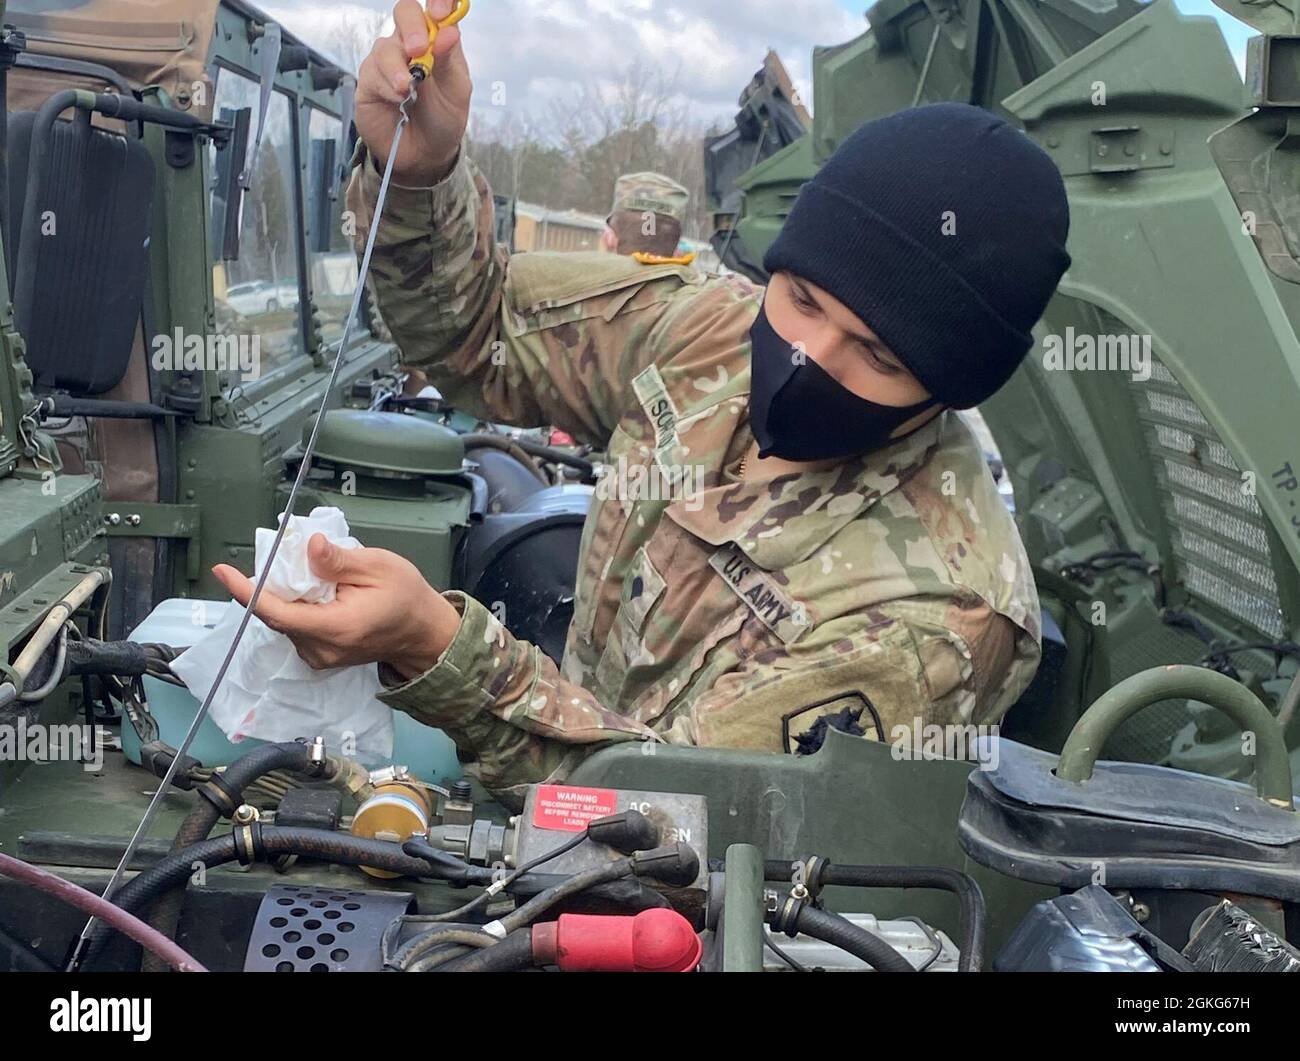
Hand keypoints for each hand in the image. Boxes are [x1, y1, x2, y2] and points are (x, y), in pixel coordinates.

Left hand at [211, 534, 459, 679]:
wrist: (422, 632)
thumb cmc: (405, 596)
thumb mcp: (379, 566)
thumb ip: (339, 560)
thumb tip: (308, 546)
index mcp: (336, 627)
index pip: (277, 612)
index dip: (246, 591)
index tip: (223, 571)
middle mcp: (322, 649)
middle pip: (278, 615)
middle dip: (274, 585)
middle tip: (292, 558)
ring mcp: (319, 657)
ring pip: (285, 622)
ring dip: (288, 596)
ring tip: (317, 578)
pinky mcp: (319, 657)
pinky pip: (295, 628)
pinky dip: (298, 608)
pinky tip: (319, 594)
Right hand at [356, 0, 471, 186]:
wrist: (426, 153)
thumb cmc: (443, 118)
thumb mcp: (456, 92)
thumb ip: (450, 62)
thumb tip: (449, 32)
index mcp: (437, 40)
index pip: (434, 9)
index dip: (438, 2)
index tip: (441, 12)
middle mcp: (410, 44)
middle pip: (404, 12)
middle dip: (412, 27)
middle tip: (419, 50)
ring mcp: (387, 60)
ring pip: (384, 46)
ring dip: (397, 68)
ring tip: (408, 90)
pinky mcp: (369, 80)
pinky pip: (371, 72)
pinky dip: (386, 86)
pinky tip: (398, 100)